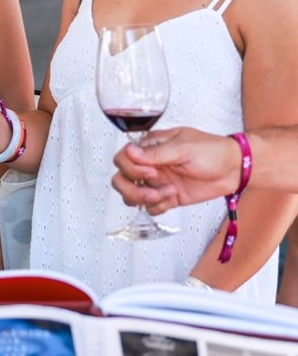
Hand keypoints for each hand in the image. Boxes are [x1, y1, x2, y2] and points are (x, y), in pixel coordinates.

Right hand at [111, 128, 239, 214]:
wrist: (235, 169)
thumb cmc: (213, 151)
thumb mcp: (184, 148)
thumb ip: (156, 153)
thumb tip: (130, 151)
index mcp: (150, 147)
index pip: (123, 158)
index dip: (131, 167)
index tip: (151, 170)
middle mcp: (150, 165)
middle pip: (121, 179)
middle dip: (133, 188)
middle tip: (153, 187)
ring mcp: (157, 182)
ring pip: (131, 195)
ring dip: (144, 198)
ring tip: (165, 194)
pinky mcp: (167, 197)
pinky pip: (150, 207)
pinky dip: (157, 206)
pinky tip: (172, 197)